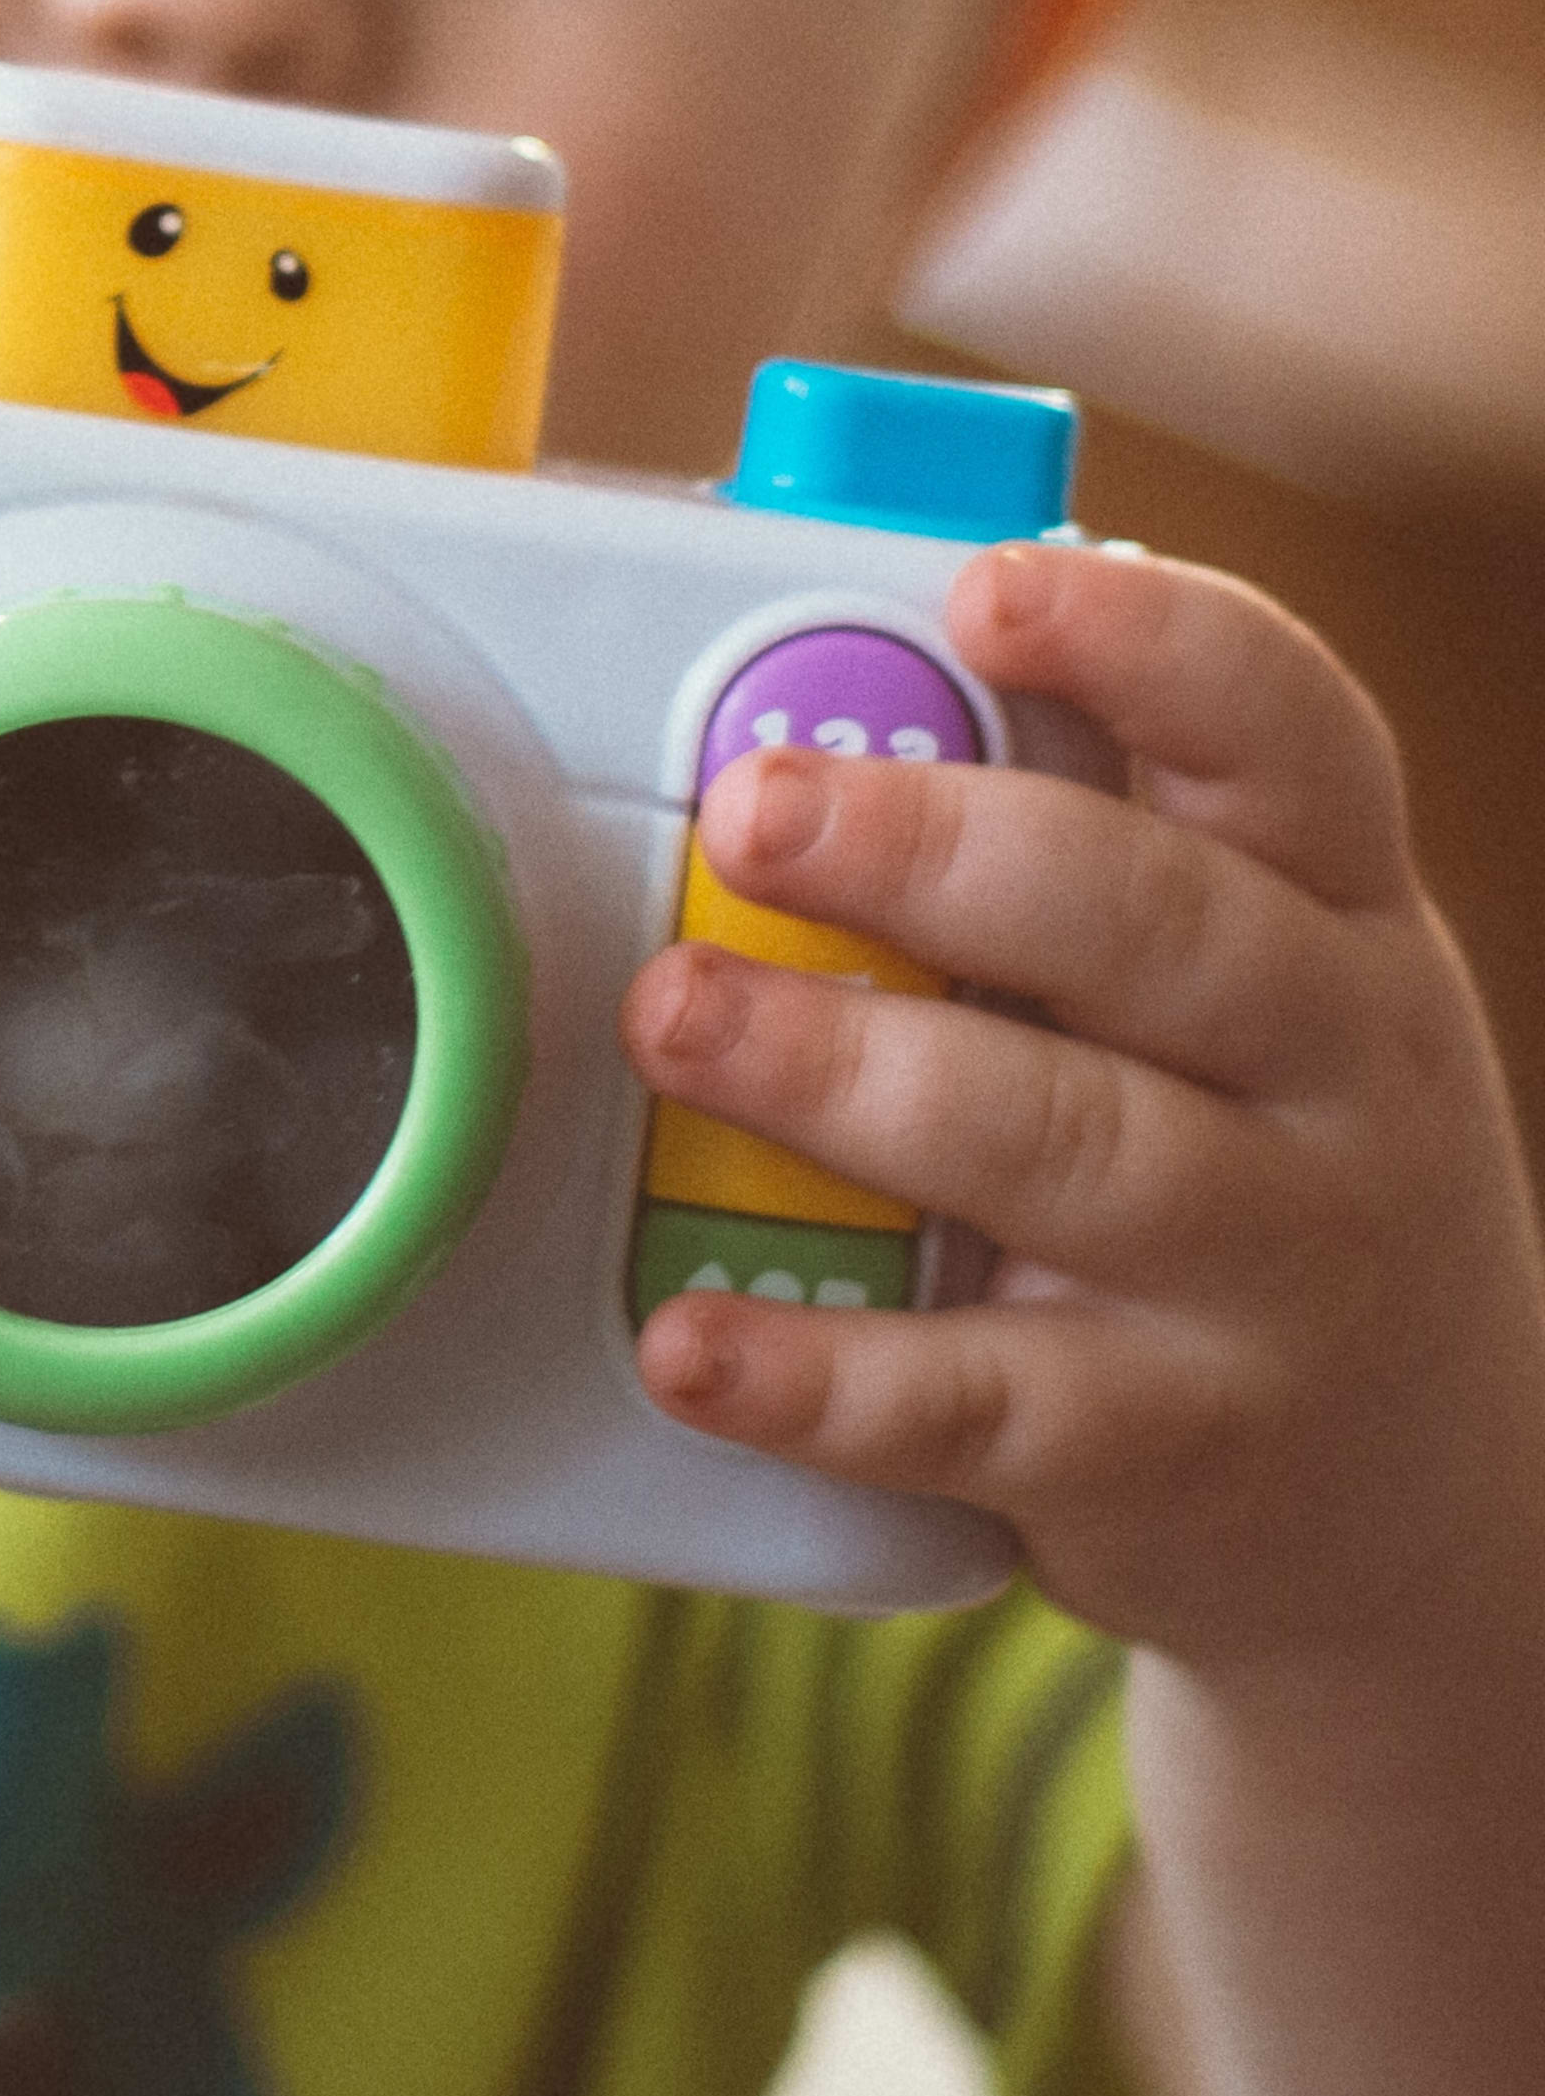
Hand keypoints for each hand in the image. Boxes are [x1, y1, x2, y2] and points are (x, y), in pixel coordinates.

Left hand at [618, 537, 1544, 1667]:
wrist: (1423, 1504)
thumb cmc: (1260, 1156)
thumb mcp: (1246, 978)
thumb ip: (1070, 832)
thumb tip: (803, 672)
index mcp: (1337, 909)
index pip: (1283, 730)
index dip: (1145, 641)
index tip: (985, 592)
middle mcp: (1337, 1074)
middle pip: (1146, 925)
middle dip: (929, 851)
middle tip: (746, 809)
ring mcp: (1272, 1271)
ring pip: (1056, 1144)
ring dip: (841, 1071)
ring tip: (671, 1015)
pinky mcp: (1171, 1449)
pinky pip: (981, 1402)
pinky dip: (821, 1372)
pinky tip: (686, 1335)